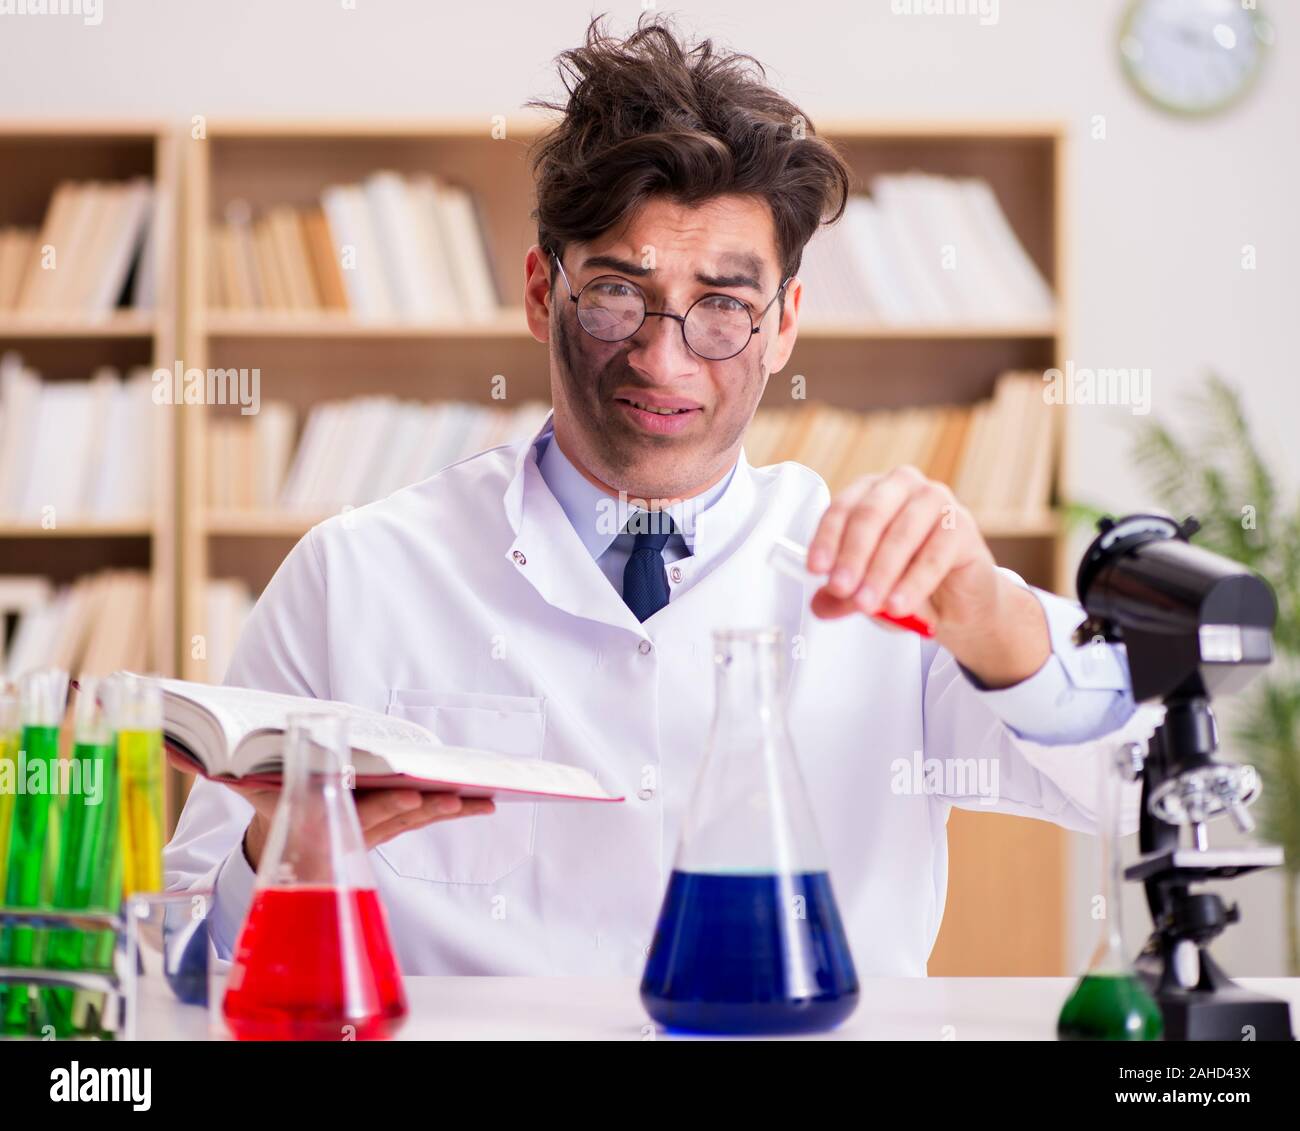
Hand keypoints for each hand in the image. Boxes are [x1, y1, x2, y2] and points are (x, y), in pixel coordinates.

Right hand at [221, 776, 492, 872]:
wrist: (277, 853)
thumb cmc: (269, 810)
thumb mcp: (248, 796)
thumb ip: (225, 775)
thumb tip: (181, 750)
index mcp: (317, 823)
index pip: (355, 817)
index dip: (385, 810)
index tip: (412, 801)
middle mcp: (349, 832)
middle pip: (393, 822)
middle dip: (424, 811)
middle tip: (453, 800)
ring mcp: (372, 833)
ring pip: (414, 821)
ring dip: (449, 811)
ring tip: (485, 801)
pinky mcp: (388, 828)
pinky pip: (423, 819)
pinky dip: (453, 809)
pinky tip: (486, 802)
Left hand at [807, 465, 1049, 686]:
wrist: (955, 603)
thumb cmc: (905, 582)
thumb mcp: (864, 591)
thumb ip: (841, 596)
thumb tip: (819, 605)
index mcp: (870, 491)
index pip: (842, 508)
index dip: (826, 539)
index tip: (816, 568)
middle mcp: (902, 486)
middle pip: (870, 515)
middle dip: (852, 556)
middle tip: (840, 588)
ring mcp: (936, 501)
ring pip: (902, 534)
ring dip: (880, 572)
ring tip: (867, 603)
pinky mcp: (962, 526)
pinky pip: (935, 555)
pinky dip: (913, 583)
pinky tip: (899, 604)